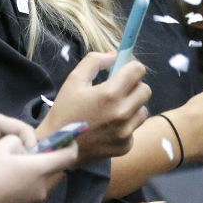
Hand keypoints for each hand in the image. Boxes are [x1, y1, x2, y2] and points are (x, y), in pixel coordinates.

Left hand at [0, 113, 36, 179]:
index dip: (31, 143)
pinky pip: (10, 165)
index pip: (23, 129)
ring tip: (22, 183)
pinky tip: (12, 186)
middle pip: (25, 143)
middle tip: (28, 175)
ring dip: (22, 167)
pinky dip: (14, 173)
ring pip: (19, 156)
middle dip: (30, 157)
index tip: (32, 161)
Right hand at [0, 135, 76, 202]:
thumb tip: (24, 149)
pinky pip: (25, 202)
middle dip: (34, 165)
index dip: (71, 146)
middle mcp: (41, 190)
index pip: (68, 156)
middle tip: (12, 162)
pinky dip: (17, 196)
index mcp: (39, 169)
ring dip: (24, 182)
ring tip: (1, 180)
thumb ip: (17, 141)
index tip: (69, 141)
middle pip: (45, 172)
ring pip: (34, 187)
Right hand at [41, 51, 150, 166]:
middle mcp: (122, 113)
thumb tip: (114, 55)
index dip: (130, 67)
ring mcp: (126, 132)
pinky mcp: (126, 146)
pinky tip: (109, 127)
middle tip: (118, 90)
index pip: (137, 70)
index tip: (123, 72)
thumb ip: (94, 61)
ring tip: (113, 110)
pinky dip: (126, 126)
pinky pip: (134, 129)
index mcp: (109, 94)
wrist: (57, 147)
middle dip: (133, 86)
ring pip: (143, 110)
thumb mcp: (74, 80)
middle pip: (145, 90)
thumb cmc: (64, 110)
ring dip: (132, 106)